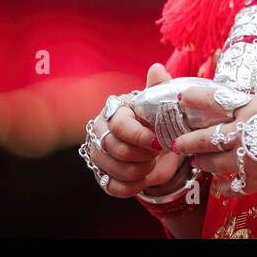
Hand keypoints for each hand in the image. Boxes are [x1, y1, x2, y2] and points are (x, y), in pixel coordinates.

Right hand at [85, 63, 185, 198]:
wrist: (155, 147)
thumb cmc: (155, 121)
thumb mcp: (159, 104)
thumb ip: (158, 88)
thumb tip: (157, 68)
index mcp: (114, 111)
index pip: (120, 126)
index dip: (140, 136)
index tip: (159, 142)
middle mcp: (99, 131)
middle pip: (117, 150)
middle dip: (144, 155)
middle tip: (157, 151)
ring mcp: (96, 154)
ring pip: (115, 170)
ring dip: (141, 170)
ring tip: (151, 162)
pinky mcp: (99, 174)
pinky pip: (113, 187)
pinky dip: (133, 186)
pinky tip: (143, 177)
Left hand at [171, 87, 256, 197]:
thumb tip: (247, 105)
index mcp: (251, 110)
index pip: (214, 101)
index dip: (194, 98)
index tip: (180, 96)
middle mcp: (243, 134)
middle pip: (205, 138)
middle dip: (187, 141)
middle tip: (176, 142)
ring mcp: (248, 160)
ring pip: (212, 164)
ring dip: (201, 163)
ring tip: (197, 162)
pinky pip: (231, 187)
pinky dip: (223, 187)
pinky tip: (220, 186)